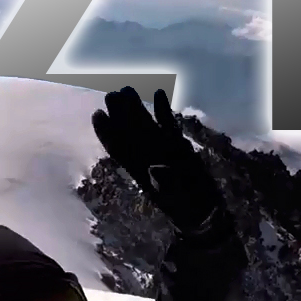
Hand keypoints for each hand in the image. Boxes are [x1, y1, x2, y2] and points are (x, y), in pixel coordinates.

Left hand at [91, 87, 226, 233]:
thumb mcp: (175, 197)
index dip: (106, 132)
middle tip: (111, 94)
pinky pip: (169, 125)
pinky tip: (160, 92)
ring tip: (128, 89)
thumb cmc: (187, 206)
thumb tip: (154, 169)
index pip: (119, 146)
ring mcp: (164, 150)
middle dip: (119, 113)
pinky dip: (164, 110)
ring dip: (137, 108)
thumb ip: (165, 183)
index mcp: (140, 169)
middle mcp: (148, 156)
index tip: (97, 115)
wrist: (203, 212)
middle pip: (129, 131)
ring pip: (146, 125)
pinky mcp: (180, 147)